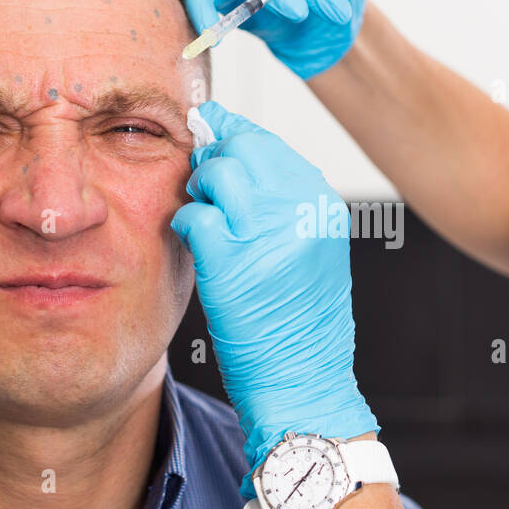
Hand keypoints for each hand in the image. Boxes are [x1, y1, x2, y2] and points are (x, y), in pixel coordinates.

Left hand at [169, 101, 378, 497]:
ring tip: (200, 212)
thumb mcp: (309, 253)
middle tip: (201, 176)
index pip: (273, 146)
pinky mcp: (233, 261)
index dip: (237, 134)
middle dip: (215, 157)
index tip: (213, 125)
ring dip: (199, 188)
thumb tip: (240, 159)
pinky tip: (191, 239)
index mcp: (323, 206)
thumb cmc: (300, 326)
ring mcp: (268, 234)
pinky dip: (185, 223)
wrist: (303, 383)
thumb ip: (284, 205)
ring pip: (217, 173)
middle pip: (245, 149)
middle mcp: (301, 211)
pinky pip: (194, 215)